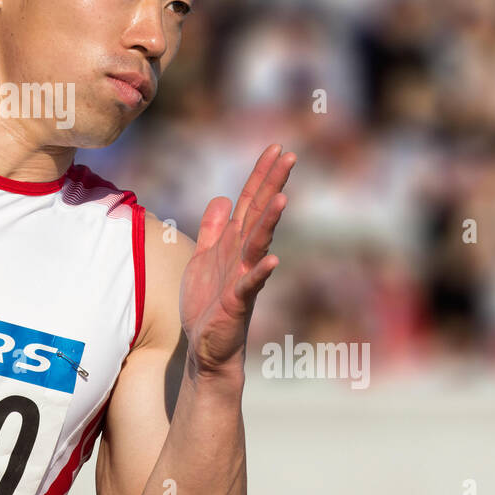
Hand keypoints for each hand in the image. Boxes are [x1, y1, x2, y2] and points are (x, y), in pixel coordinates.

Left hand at [180, 143, 295, 381]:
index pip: (250, 201)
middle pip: (259, 214)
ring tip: (282, 197)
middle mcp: (243, 255)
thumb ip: (213, 230)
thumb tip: (222, 199)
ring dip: (269, 221)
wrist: (206, 347)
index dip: (261, 174)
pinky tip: (273, 260)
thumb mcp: (204, 258)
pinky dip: (261, 272)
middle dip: (272, 184)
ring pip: (257, 243)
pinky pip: (251, 284)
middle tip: (290, 156)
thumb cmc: (208, 305)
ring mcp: (243, 277)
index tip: (276, 148)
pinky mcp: (237, 302)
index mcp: (233, 243)